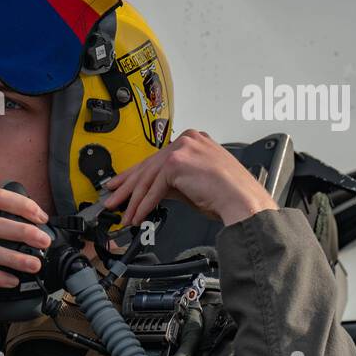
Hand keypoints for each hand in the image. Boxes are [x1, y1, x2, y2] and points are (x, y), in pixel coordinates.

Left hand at [103, 129, 278, 228]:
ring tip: (125, 215)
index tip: (122, 183)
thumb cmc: (227, 194)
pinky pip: (154, 188)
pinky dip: (144, 204)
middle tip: (113, 198)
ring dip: (134, 200)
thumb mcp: (194, 182)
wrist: (242, 200)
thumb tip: (152, 191)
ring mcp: (182, 149)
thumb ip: (173, 181)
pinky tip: (138, 215)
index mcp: (193, 140)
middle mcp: (187, 140)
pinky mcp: (177, 163)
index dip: (137, 173)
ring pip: (149, 177)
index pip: (157, 158)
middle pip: (149, 165)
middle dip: (128, 186)